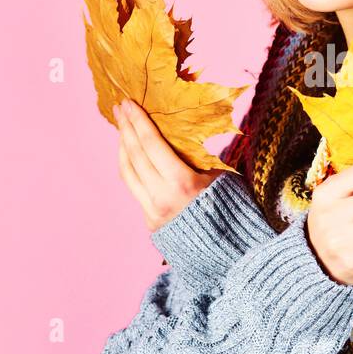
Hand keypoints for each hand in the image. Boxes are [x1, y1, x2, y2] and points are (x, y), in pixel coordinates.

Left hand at [116, 98, 222, 232]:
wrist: (231, 250)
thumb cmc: (232, 207)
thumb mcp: (219, 175)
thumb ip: (195, 157)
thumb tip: (177, 133)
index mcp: (182, 182)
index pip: (151, 144)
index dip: (138, 121)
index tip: (128, 103)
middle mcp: (161, 197)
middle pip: (135, 155)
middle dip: (125, 129)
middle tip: (119, 109)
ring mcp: (152, 212)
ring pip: (127, 173)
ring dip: (122, 147)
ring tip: (122, 129)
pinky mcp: (150, 222)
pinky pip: (134, 188)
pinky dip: (130, 167)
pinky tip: (131, 156)